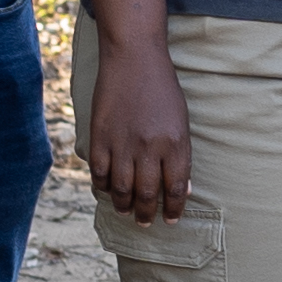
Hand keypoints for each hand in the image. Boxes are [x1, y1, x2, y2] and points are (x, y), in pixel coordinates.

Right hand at [87, 36, 193, 224]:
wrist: (133, 58)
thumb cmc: (162, 88)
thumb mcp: (181, 120)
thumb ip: (181, 154)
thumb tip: (182, 187)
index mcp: (175, 144)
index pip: (176, 190)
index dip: (173, 210)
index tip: (170, 220)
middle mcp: (150, 148)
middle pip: (148, 195)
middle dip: (147, 215)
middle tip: (146, 222)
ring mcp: (123, 144)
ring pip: (122, 190)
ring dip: (124, 206)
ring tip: (126, 211)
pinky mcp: (100, 137)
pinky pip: (100, 173)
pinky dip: (103, 187)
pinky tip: (107, 190)